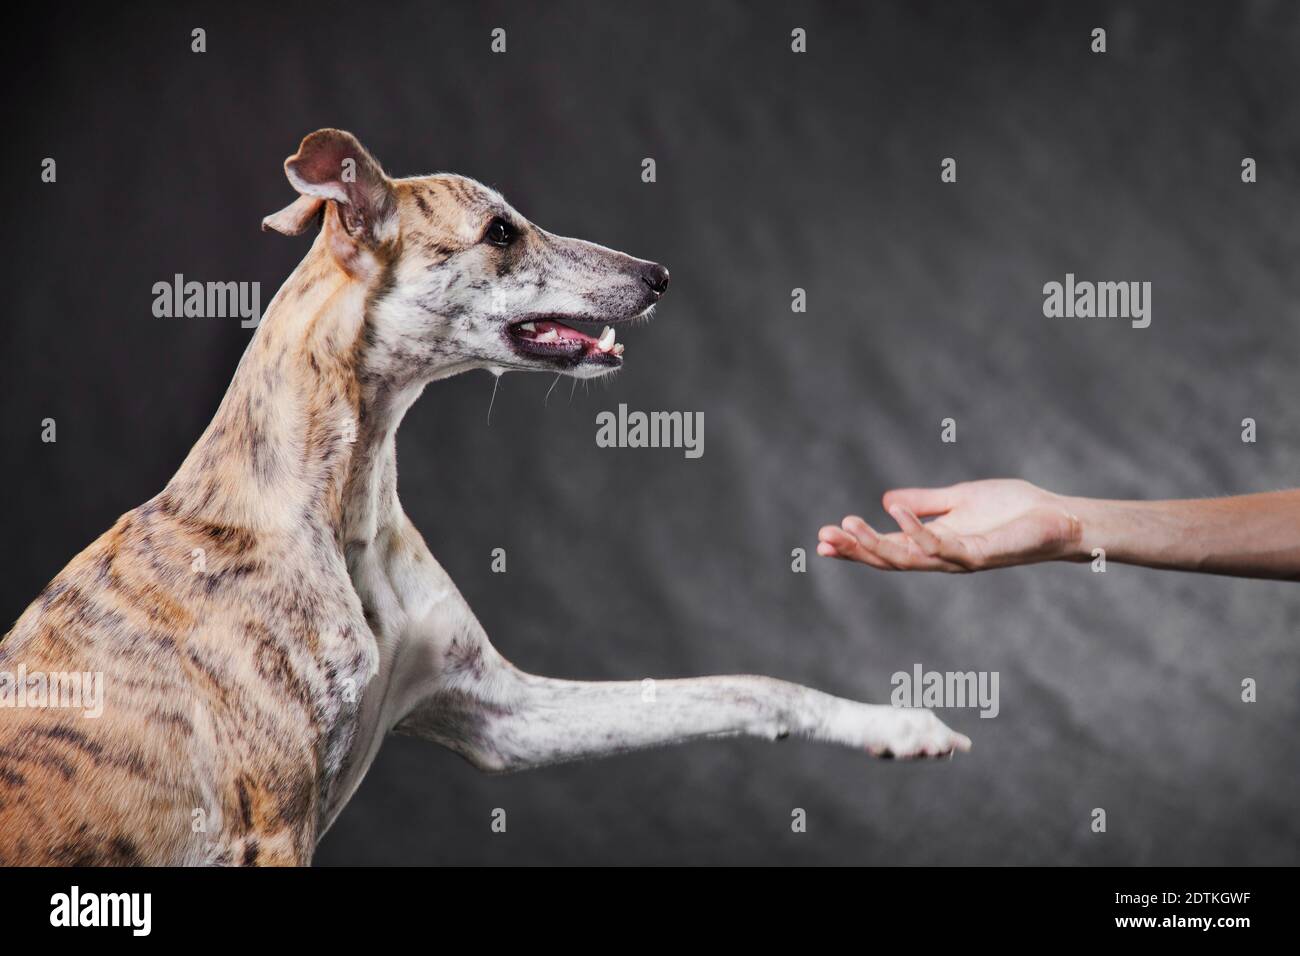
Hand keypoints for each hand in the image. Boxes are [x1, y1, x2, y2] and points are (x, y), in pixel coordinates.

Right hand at [817, 479, 1084, 571]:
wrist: (1059, 519)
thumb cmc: (1013, 510)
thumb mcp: (959, 499)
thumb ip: (925, 503)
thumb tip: (887, 502)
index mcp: (933, 545)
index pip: (886, 550)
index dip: (854, 546)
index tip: (822, 539)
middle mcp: (941, 558)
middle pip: (888, 560)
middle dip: (854, 550)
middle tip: (821, 538)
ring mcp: (958, 559)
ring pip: (906, 559)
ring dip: (873, 544)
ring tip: (846, 525)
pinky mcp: (978, 555)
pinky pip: (940, 546)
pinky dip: (915, 530)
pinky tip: (895, 513)